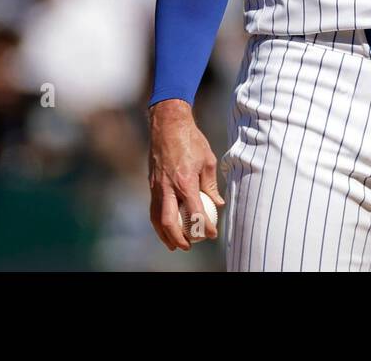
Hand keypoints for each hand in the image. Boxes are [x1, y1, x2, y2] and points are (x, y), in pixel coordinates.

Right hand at [147, 99, 225, 250]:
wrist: (168, 124)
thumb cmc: (191, 140)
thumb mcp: (208, 160)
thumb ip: (211, 184)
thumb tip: (218, 203)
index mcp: (185, 181)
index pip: (195, 212)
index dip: (204, 227)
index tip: (212, 234)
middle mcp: (168, 187)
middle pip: (169, 222)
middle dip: (179, 238)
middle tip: (189, 246)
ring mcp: (157, 186)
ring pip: (156, 218)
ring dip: (165, 235)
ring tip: (175, 244)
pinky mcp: (151, 184)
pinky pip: (153, 208)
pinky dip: (158, 222)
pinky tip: (166, 227)